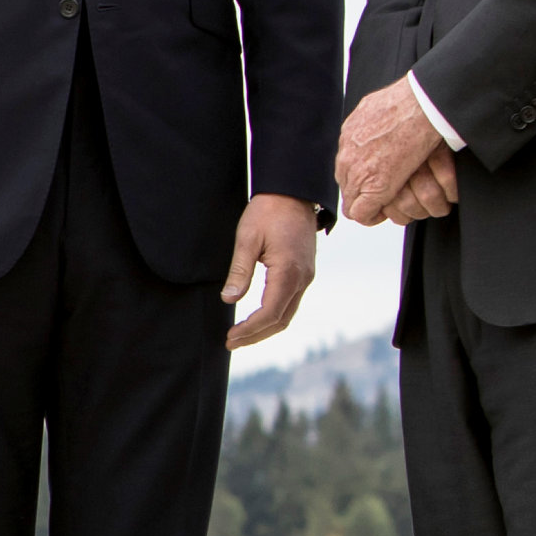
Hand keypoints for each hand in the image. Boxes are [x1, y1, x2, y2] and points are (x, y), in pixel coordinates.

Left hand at [220, 192, 318, 349]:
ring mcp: (307, 276)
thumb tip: (229, 299)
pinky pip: (291, 302)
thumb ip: (239, 271)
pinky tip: (258, 319)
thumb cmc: (267, 211)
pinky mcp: (305, 273)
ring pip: (288, 314)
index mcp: (288, 272)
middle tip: (231, 342)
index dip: (250, 329)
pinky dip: (274, 316)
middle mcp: (303, 278)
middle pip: (281, 320)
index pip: (270, 313)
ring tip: (241, 336)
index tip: (230, 337)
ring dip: (265, 328)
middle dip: (256, 335)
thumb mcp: (247, 238)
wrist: (293, 192)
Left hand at [336, 76, 451, 224]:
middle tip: (381, 195)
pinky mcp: (374, 186)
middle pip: (346, 185)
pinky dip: (372, 216)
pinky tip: (384, 212)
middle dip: (362, 192)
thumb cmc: (407, 103)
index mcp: (348, 136)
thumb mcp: (375, 108)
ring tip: (385, 205)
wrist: (420, 107)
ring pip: (352, 201)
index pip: (345, 168)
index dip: (360, 178)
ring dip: (368, 204)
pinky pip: (362, 213)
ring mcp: (358, 172)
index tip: (374, 181)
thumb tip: (373, 125)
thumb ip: (368, 122)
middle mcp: (347, 156)